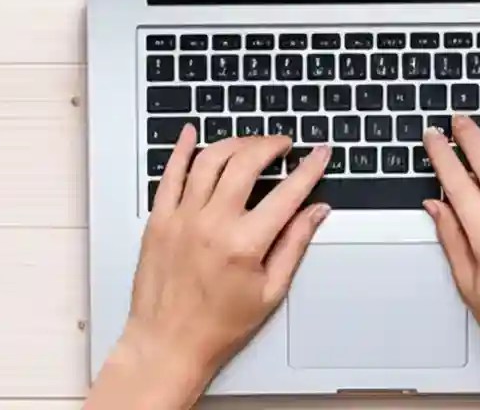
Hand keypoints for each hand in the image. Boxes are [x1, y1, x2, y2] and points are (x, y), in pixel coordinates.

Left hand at [85, 127, 330, 409]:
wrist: (166, 345)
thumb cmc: (218, 327)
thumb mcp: (271, 291)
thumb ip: (295, 244)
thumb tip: (316, 211)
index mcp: (245, 244)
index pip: (288, 192)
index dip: (309, 167)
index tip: (320, 153)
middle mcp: (212, 224)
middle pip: (245, 162)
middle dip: (271, 145)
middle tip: (284, 144)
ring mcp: (181, 219)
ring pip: (209, 160)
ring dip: (235, 143)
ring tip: (251, 144)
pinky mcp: (158, 221)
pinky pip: (169, 175)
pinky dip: (181, 150)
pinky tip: (191, 134)